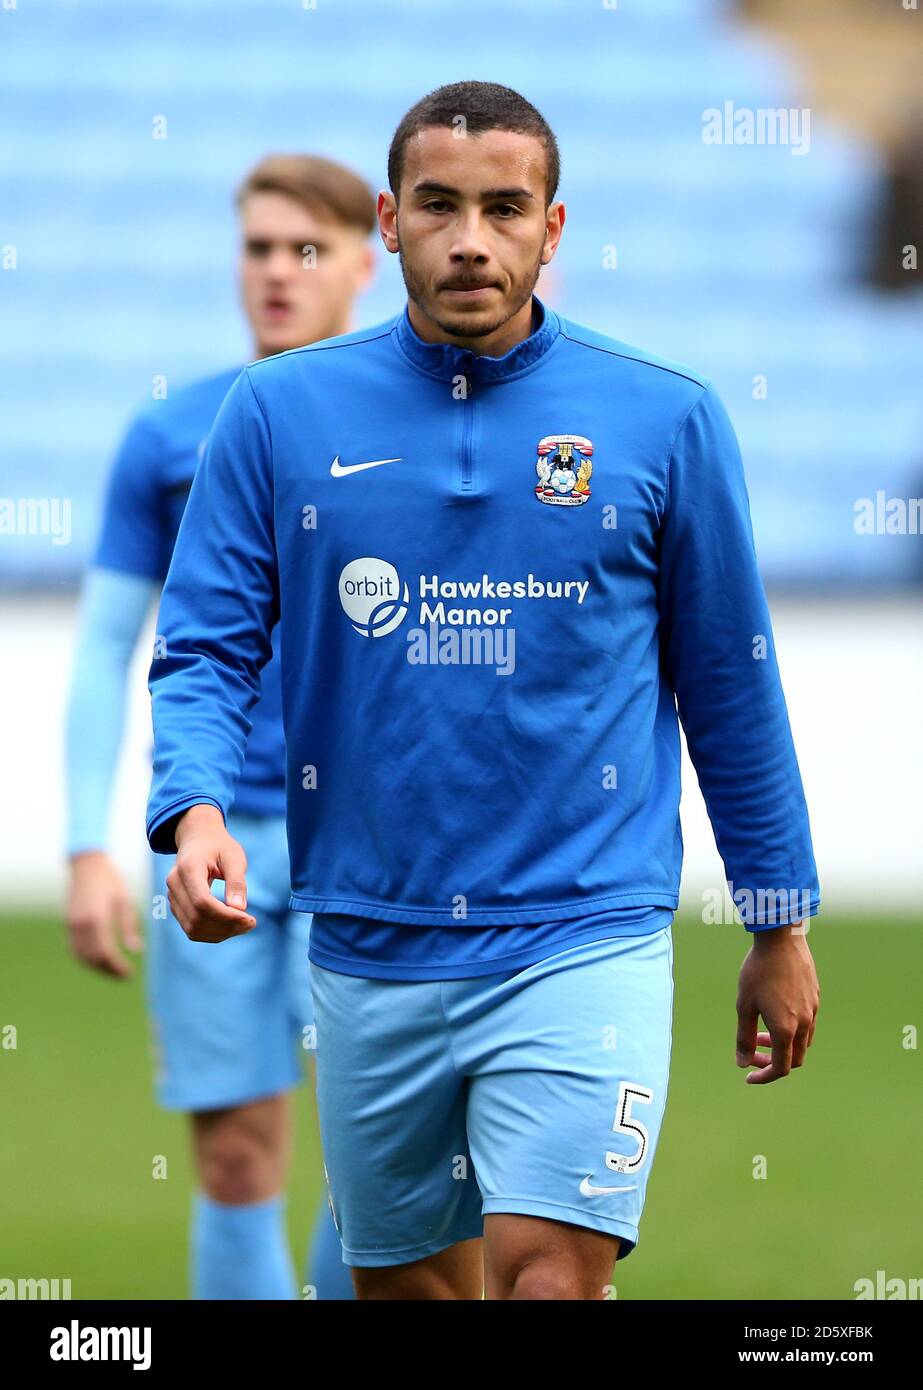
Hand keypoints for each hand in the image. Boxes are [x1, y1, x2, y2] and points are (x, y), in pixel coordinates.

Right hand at [66, 851, 143, 978]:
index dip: (117, 967)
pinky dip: (86, 959)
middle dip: (108, 970)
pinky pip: (75, 948)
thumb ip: (129, 927)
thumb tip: (137, 950)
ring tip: (114, 972)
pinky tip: (99, 961)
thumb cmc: (110, 881)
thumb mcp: (125, 901)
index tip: (129, 974)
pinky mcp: (68, 924)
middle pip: (93, 958)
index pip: (105, 952)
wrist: (87, 865)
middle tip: (124, 976)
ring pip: (81, 956)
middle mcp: (81, 925)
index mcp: (97, 919)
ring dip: (97, 967)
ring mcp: (72, 925)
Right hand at [166, 804, 256, 942]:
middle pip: (197, 918)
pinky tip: (231, 925)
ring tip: (243, 925)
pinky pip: (192, 928)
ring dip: (220, 934)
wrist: (198, 839)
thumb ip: (236, 881)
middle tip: (251, 923)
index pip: (202, 902)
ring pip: (193, 928)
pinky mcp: (177, 906)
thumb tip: (239, 909)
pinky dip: (213, 933)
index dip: (226, 916)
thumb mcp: (234, 857)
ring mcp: (172, 896)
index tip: (249, 918)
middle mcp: (174, 884)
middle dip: (226, 927)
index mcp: (188, 868)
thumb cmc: (218, 846)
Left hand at [736, 923, 818, 1083]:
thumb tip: (742, 1063)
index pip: (780, 1068)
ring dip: (782, 1045)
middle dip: (772, 1061)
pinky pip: (807, 1025)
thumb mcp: (744, 1005)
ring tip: (760, 1032)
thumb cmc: (758, 971)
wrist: (781, 939)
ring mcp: (813, 1010)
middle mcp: (805, 1024)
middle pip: (794, 1059)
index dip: (764, 1077)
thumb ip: (744, 1037)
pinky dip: (791, 1030)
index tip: (748, 1076)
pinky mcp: (815, 997)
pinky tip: (774, 1014)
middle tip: (752, 1052)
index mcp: (786, 1029)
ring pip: (802, 1042)